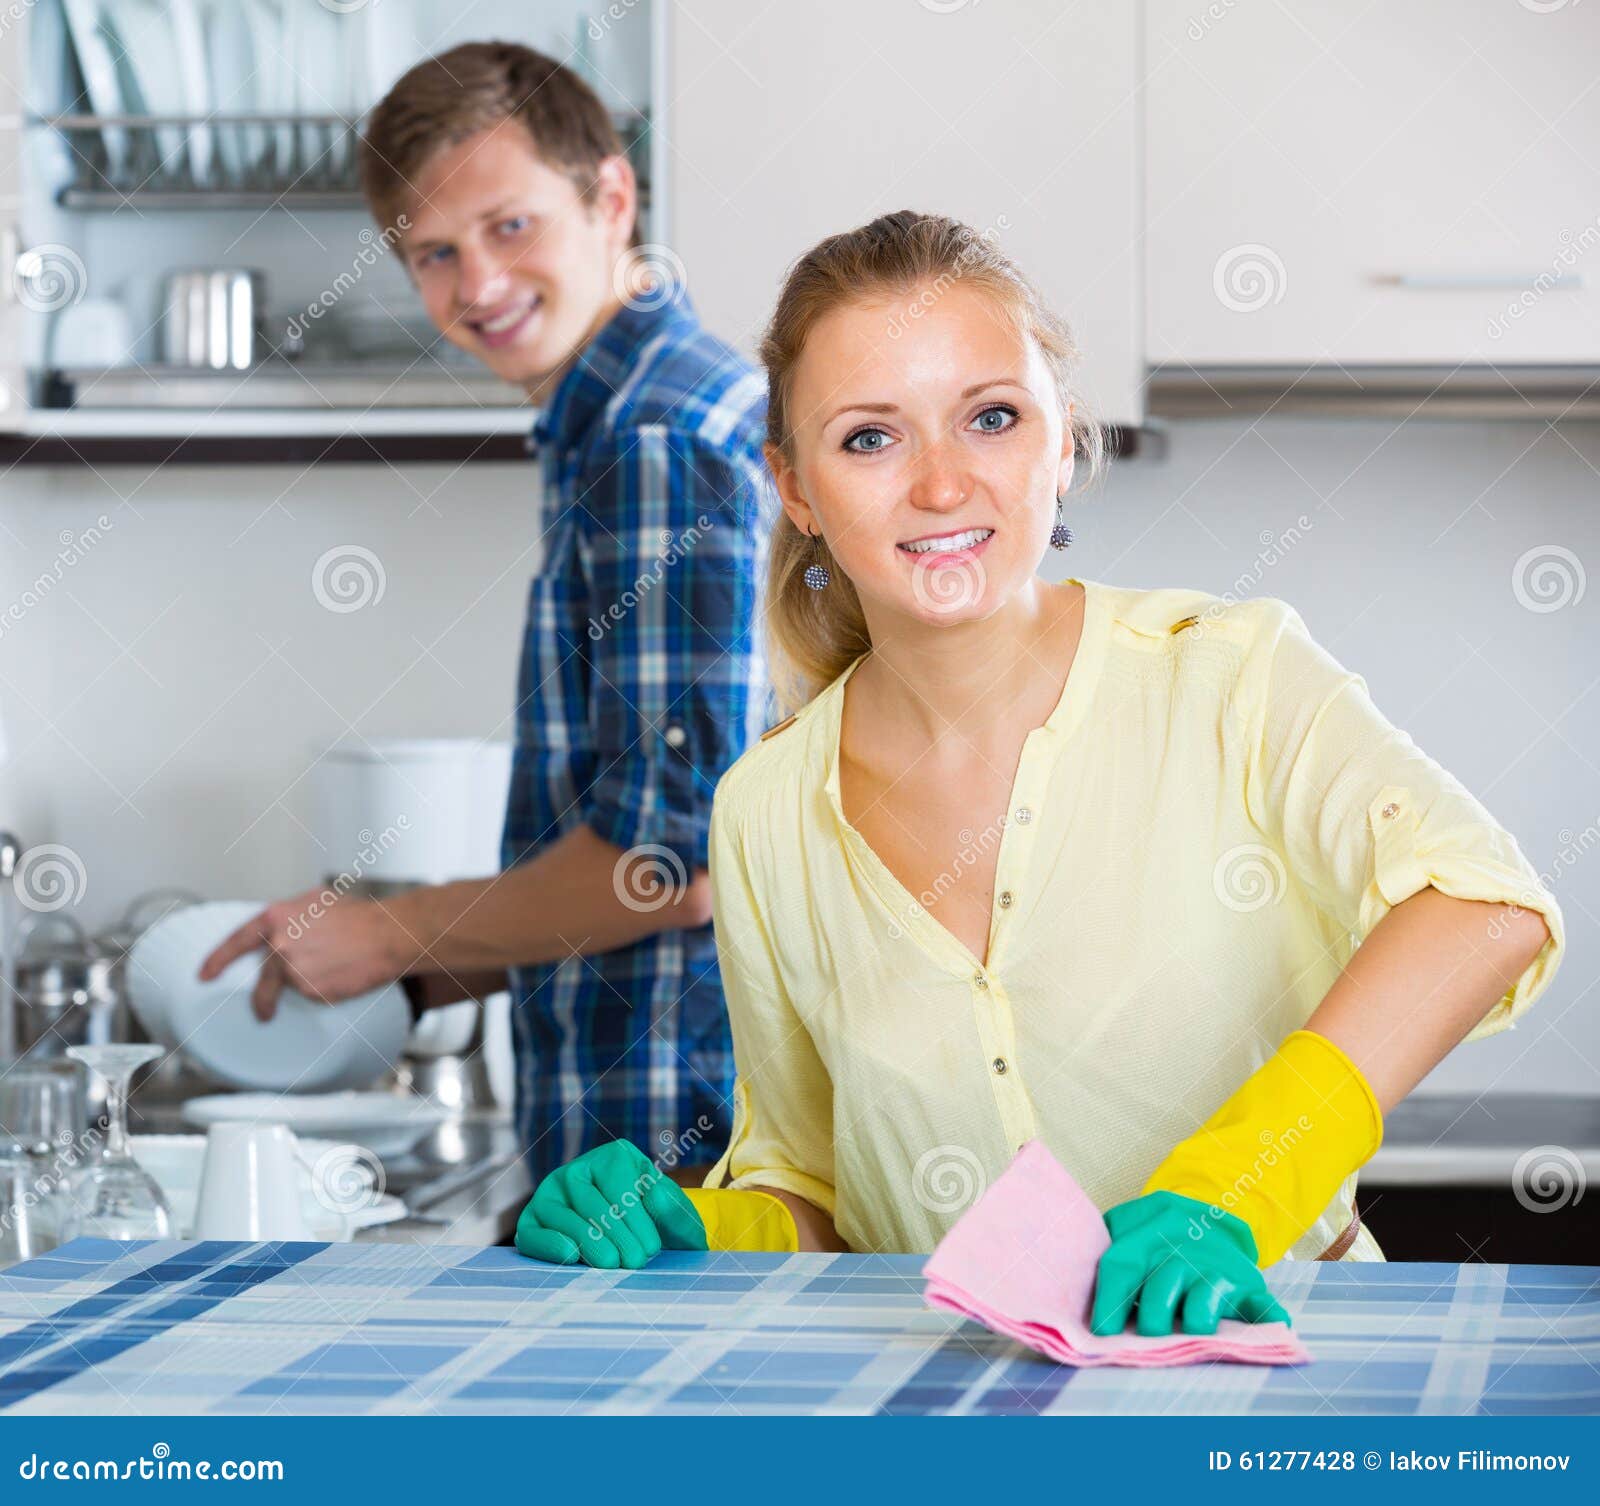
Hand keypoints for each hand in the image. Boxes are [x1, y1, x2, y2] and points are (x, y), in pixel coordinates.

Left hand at [196, 886, 417, 1021]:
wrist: (387, 936)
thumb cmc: (360, 916)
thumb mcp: (317, 901)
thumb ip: (289, 916)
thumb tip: (277, 930)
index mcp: (277, 918)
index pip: (236, 941)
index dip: (217, 959)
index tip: (205, 974)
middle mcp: (279, 944)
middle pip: (265, 974)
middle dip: (265, 993)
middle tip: (265, 1007)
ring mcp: (293, 969)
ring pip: (289, 985)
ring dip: (306, 982)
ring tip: (334, 968)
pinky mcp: (309, 990)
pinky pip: (309, 995)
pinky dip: (321, 989)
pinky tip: (340, 975)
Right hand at [515, 1141, 707, 1269]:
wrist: (635, 1245)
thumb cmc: (656, 1225)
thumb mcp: (675, 1215)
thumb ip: (672, 1205)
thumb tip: (656, 1197)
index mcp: (614, 1157)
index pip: (618, 1184)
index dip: (635, 1217)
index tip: (652, 1247)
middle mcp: (577, 1170)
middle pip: (591, 1201)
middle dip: (616, 1234)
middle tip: (635, 1261)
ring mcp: (550, 1194)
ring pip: (562, 1215)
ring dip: (588, 1241)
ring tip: (612, 1264)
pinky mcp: (531, 1222)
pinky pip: (532, 1233)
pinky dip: (548, 1244)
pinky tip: (571, 1255)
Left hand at [1089, 1190, 1291, 1337]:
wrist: (1206, 1216)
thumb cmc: (1154, 1239)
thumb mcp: (1124, 1231)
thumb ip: (1106, 1258)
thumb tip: (1087, 1310)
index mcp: (1146, 1232)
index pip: (1122, 1266)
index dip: (1110, 1302)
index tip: (1103, 1335)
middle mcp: (1184, 1246)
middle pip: (1161, 1289)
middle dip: (1151, 1319)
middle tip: (1147, 1338)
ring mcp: (1219, 1266)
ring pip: (1203, 1303)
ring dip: (1196, 1321)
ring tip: (1191, 1331)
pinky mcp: (1250, 1285)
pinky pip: (1261, 1307)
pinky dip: (1269, 1321)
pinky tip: (1270, 1330)